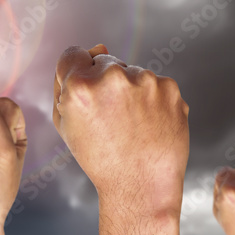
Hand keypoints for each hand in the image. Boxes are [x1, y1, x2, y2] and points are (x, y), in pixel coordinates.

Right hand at [53, 45, 188, 217]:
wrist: (141, 185)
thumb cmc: (100, 158)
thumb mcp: (65, 124)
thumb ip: (65, 83)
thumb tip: (95, 49)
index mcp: (80, 87)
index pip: (73, 54)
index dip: (76, 74)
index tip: (86, 93)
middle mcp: (112, 78)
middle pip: (103, 60)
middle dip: (104, 82)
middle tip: (111, 118)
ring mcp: (145, 80)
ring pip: (130, 72)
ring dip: (130, 90)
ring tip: (131, 125)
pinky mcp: (169, 88)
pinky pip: (154, 83)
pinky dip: (151, 100)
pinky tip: (148, 124)